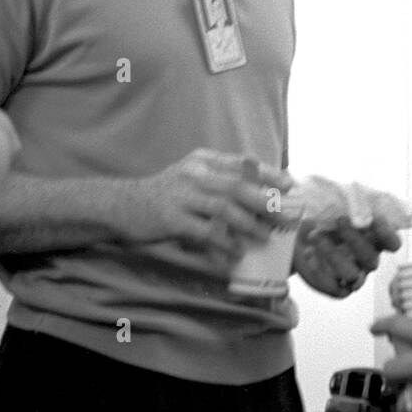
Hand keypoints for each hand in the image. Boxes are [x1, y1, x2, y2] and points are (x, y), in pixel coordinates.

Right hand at [127, 149, 289, 266]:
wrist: (122, 204)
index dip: (268, 173)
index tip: (290, 185)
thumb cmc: (165, 194)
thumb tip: (260, 196)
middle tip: (285, 216)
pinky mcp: (172, 218)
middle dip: (265, 201)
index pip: (242, 163)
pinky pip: (205, 232)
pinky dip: (224, 243)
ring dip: (249, 224)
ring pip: (224, 208)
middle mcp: (193, 173)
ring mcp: (181, 195)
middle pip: (237, 185)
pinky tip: (236, 252)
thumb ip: (219, 180)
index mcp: (202, 159)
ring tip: (265, 236)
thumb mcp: (191, 176)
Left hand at [289, 178, 403, 297]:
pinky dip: (320, 271)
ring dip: (334, 255)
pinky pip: (334, 287)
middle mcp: (366, 258)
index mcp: (374, 238)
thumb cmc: (323, 213)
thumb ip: (354, 203)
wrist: (296, 230)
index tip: (374, 219)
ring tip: (315, 236)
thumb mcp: (339, 199)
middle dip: (355, 239)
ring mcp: (352, 273)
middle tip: (339, 220)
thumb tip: (362, 215)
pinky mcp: (335, 286)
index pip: (392, 243)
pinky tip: (308, 253)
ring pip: (353, 274)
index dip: (387, 234)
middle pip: (372, 259)